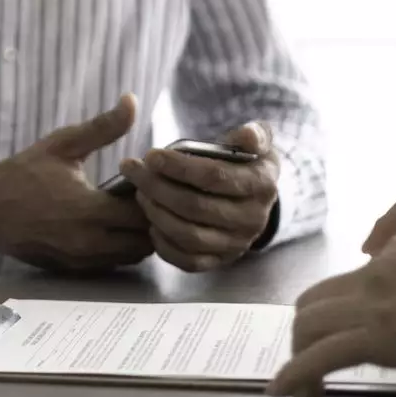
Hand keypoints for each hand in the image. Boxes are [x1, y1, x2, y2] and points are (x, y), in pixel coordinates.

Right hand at [0, 95, 151, 271]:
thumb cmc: (23, 173)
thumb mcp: (62, 144)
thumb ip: (102, 127)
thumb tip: (132, 101)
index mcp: (90, 210)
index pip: (146, 213)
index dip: (155, 196)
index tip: (148, 179)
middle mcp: (90, 242)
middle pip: (146, 241)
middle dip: (153, 218)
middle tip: (147, 195)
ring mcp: (82, 260)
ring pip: (133, 256)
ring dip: (140, 236)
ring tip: (132, 210)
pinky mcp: (74, 269)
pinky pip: (113, 263)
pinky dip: (121, 247)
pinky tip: (114, 225)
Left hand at [116, 122, 278, 272]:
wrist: (255, 197)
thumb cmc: (246, 161)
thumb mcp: (257, 140)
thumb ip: (254, 134)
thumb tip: (247, 136)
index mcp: (261, 185)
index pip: (215, 177)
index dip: (179, 166)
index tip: (150, 156)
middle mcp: (252, 219)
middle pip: (195, 206)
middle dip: (157, 187)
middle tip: (133, 171)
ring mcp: (236, 244)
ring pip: (188, 235)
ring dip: (156, 213)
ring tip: (139, 192)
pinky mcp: (220, 261)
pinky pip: (188, 261)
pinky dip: (164, 244)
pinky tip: (151, 223)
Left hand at [268, 231, 395, 396]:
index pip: (359, 279)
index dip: (345, 308)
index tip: (345, 328)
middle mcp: (381, 271)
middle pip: (319, 297)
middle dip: (307, 329)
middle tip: (308, 357)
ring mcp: (375, 302)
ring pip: (309, 322)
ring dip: (298, 354)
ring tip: (298, 382)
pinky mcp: (377, 336)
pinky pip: (318, 356)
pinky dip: (294, 374)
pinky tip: (285, 391)